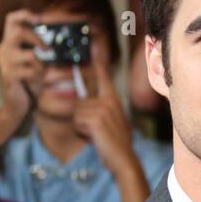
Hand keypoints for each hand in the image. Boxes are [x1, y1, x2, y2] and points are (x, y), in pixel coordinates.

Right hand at [0, 8, 48, 133]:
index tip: (39, 19)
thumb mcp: (35, 63)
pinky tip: (33, 83)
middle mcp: (3, 50)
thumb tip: (57, 42)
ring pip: (30, 55)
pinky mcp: (8, 75)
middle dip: (38, 39)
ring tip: (40, 74)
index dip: (25, 15)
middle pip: (19, 32)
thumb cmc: (28, 82)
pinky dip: (37, 77)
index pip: (11, 20)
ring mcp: (4, 62)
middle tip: (49, 50)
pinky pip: (30, 71)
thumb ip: (41, 51)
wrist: (17, 105)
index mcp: (8, 43)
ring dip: (41, 65)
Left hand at [72, 50, 139, 178]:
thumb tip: (80, 105)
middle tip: (97, 131)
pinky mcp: (96, 118)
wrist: (124, 160)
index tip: (94, 42)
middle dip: (82, 118)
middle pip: (80, 101)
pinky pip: (77, 120)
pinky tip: (94, 137)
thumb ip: (98, 109)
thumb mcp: (109, 122)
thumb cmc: (115, 144)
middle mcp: (109, 100)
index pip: (104, 75)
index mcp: (113, 99)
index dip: (98, 59)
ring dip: (81, 126)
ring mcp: (103, 108)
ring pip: (76, 112)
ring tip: (96, 134)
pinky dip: (82, 131)